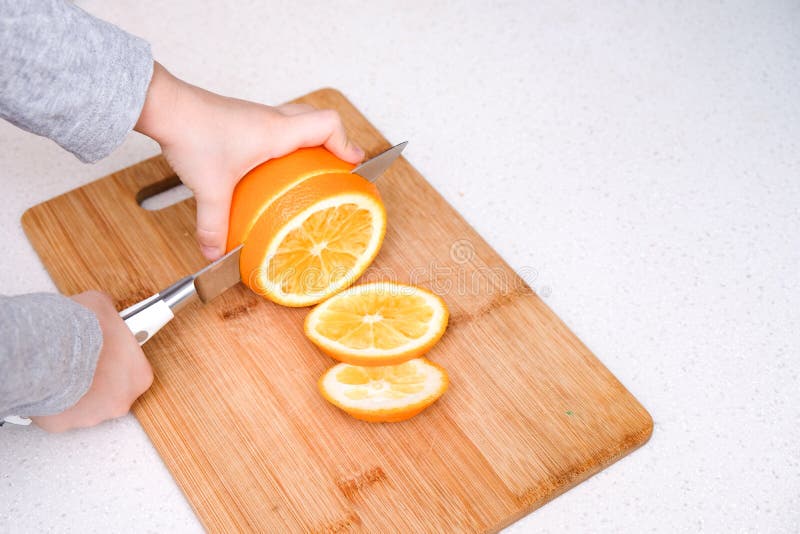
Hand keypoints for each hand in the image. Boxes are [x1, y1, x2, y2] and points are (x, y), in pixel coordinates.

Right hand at [31, 291, 152, 432]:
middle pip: (112, 390)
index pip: (135, 369)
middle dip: (99, 376)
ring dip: (77, 388)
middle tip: (84, 358)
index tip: (111, 350)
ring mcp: (91, 416)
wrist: (45, 349)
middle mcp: (119, 401)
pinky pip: (59, 411)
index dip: (120, 358)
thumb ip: (108, 315)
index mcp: (138, 376)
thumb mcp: (102, 306)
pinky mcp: (62, 423)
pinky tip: (48, 380)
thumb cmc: (79, 331)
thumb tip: (102, 311)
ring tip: (63, 367)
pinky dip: (54, 398)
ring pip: (85, 403)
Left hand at [135, 63, 364, 259]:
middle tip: (335, 162)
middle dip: (332, 139)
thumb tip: (215, 254)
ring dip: (305, 138)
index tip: (354, 163)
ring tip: (306, 167)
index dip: (346, 142)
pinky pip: (273, 124)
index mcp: (276, 132)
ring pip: (294, 118)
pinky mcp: (239, 118)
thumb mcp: (211, 188)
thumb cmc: (192, 134)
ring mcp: (255, 116)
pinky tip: (267, 165)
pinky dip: (282, 140)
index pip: (327, 124)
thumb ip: (215, 224)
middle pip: (316, 117)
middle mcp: (270, 119)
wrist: (164, 105)